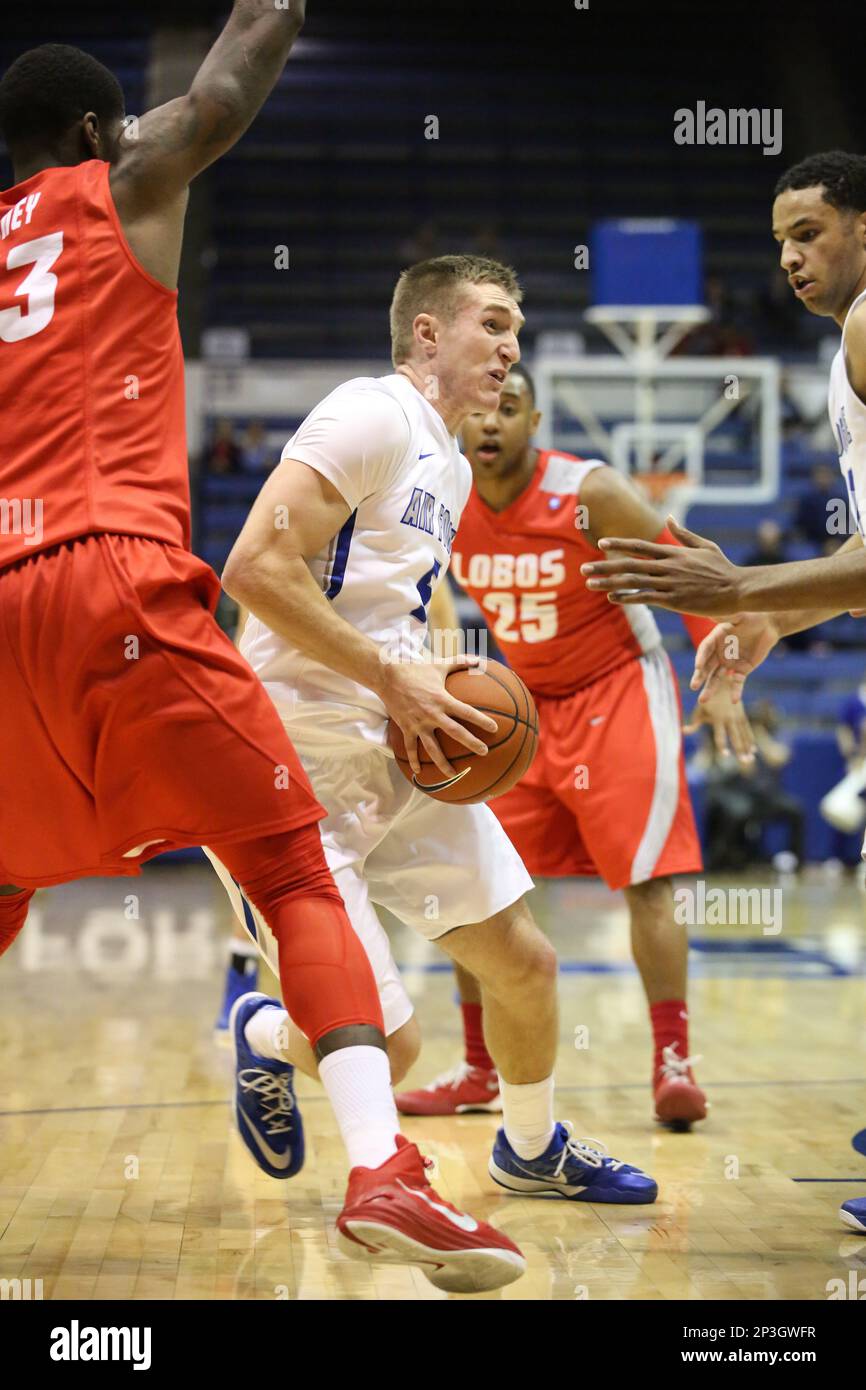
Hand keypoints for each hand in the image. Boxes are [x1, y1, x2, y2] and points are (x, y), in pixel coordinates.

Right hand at [379, 655, 497, 778]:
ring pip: (432, 748)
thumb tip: (479, 660)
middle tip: (484, 752)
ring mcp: (418, 724)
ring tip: (453, 774)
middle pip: (455, 732)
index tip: (494, 729)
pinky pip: (410, 748)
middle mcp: (432, 714)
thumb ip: (460, 663)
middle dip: (471, 743)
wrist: (387, 676)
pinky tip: (419, 772)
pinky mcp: (406, 728)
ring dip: (443, 763)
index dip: (481, 720)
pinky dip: (414, 761)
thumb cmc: (416, 670)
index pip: (467, 712)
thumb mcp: (439, 665)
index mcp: (442, 699)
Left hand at [581, 516, 743, 617]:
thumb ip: (683, 533)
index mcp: (674, 552)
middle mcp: (668, 566)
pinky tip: (612, 598)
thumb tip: (669, 517)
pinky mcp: (674, 601)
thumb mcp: (705, 545)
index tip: (601, 542)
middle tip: (584, 567)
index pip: (640, 546)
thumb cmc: (723, 568)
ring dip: (609, 582)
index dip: (619, 544)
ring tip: (590, 583)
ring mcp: (670, 584)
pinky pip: (645, 599)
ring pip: (633, 582)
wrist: (739, 588)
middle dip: (604, 565)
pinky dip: (627, 598)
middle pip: (629, 564)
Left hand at [683, 681, 756, 764]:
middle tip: (745, 762)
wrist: (723, 682)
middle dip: (740, 750)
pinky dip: (750, 740)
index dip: (722, 746)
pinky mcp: (742, 715)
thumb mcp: (699, 711)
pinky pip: (747, 730)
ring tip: (750, 760)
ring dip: (748, 748)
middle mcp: (729, 719)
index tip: (726, 755)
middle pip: (736, 737)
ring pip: (744, 735)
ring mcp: (737, 717)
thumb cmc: (706, 699)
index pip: (720, 735)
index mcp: (718, 719)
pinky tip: (754, 751)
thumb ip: (693, 724)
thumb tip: (682, 731)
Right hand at [690, 613, 779, 704]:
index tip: (698, 667)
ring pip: (717, 678)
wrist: (769, 625)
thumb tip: (711, 612)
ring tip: (702, 700)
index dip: (701, 658)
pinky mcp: (742, 670)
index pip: (705, 649)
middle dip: (700, 676)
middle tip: (694, 686)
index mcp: (715, 638)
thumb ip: (726, 616)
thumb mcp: (739, 615)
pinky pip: (737, 682)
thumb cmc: (753, 616)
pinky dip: (735, 691)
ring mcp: (730, 662)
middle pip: (707, 666)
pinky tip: (733, 700)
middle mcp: (719, 652)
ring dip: (710, 688)